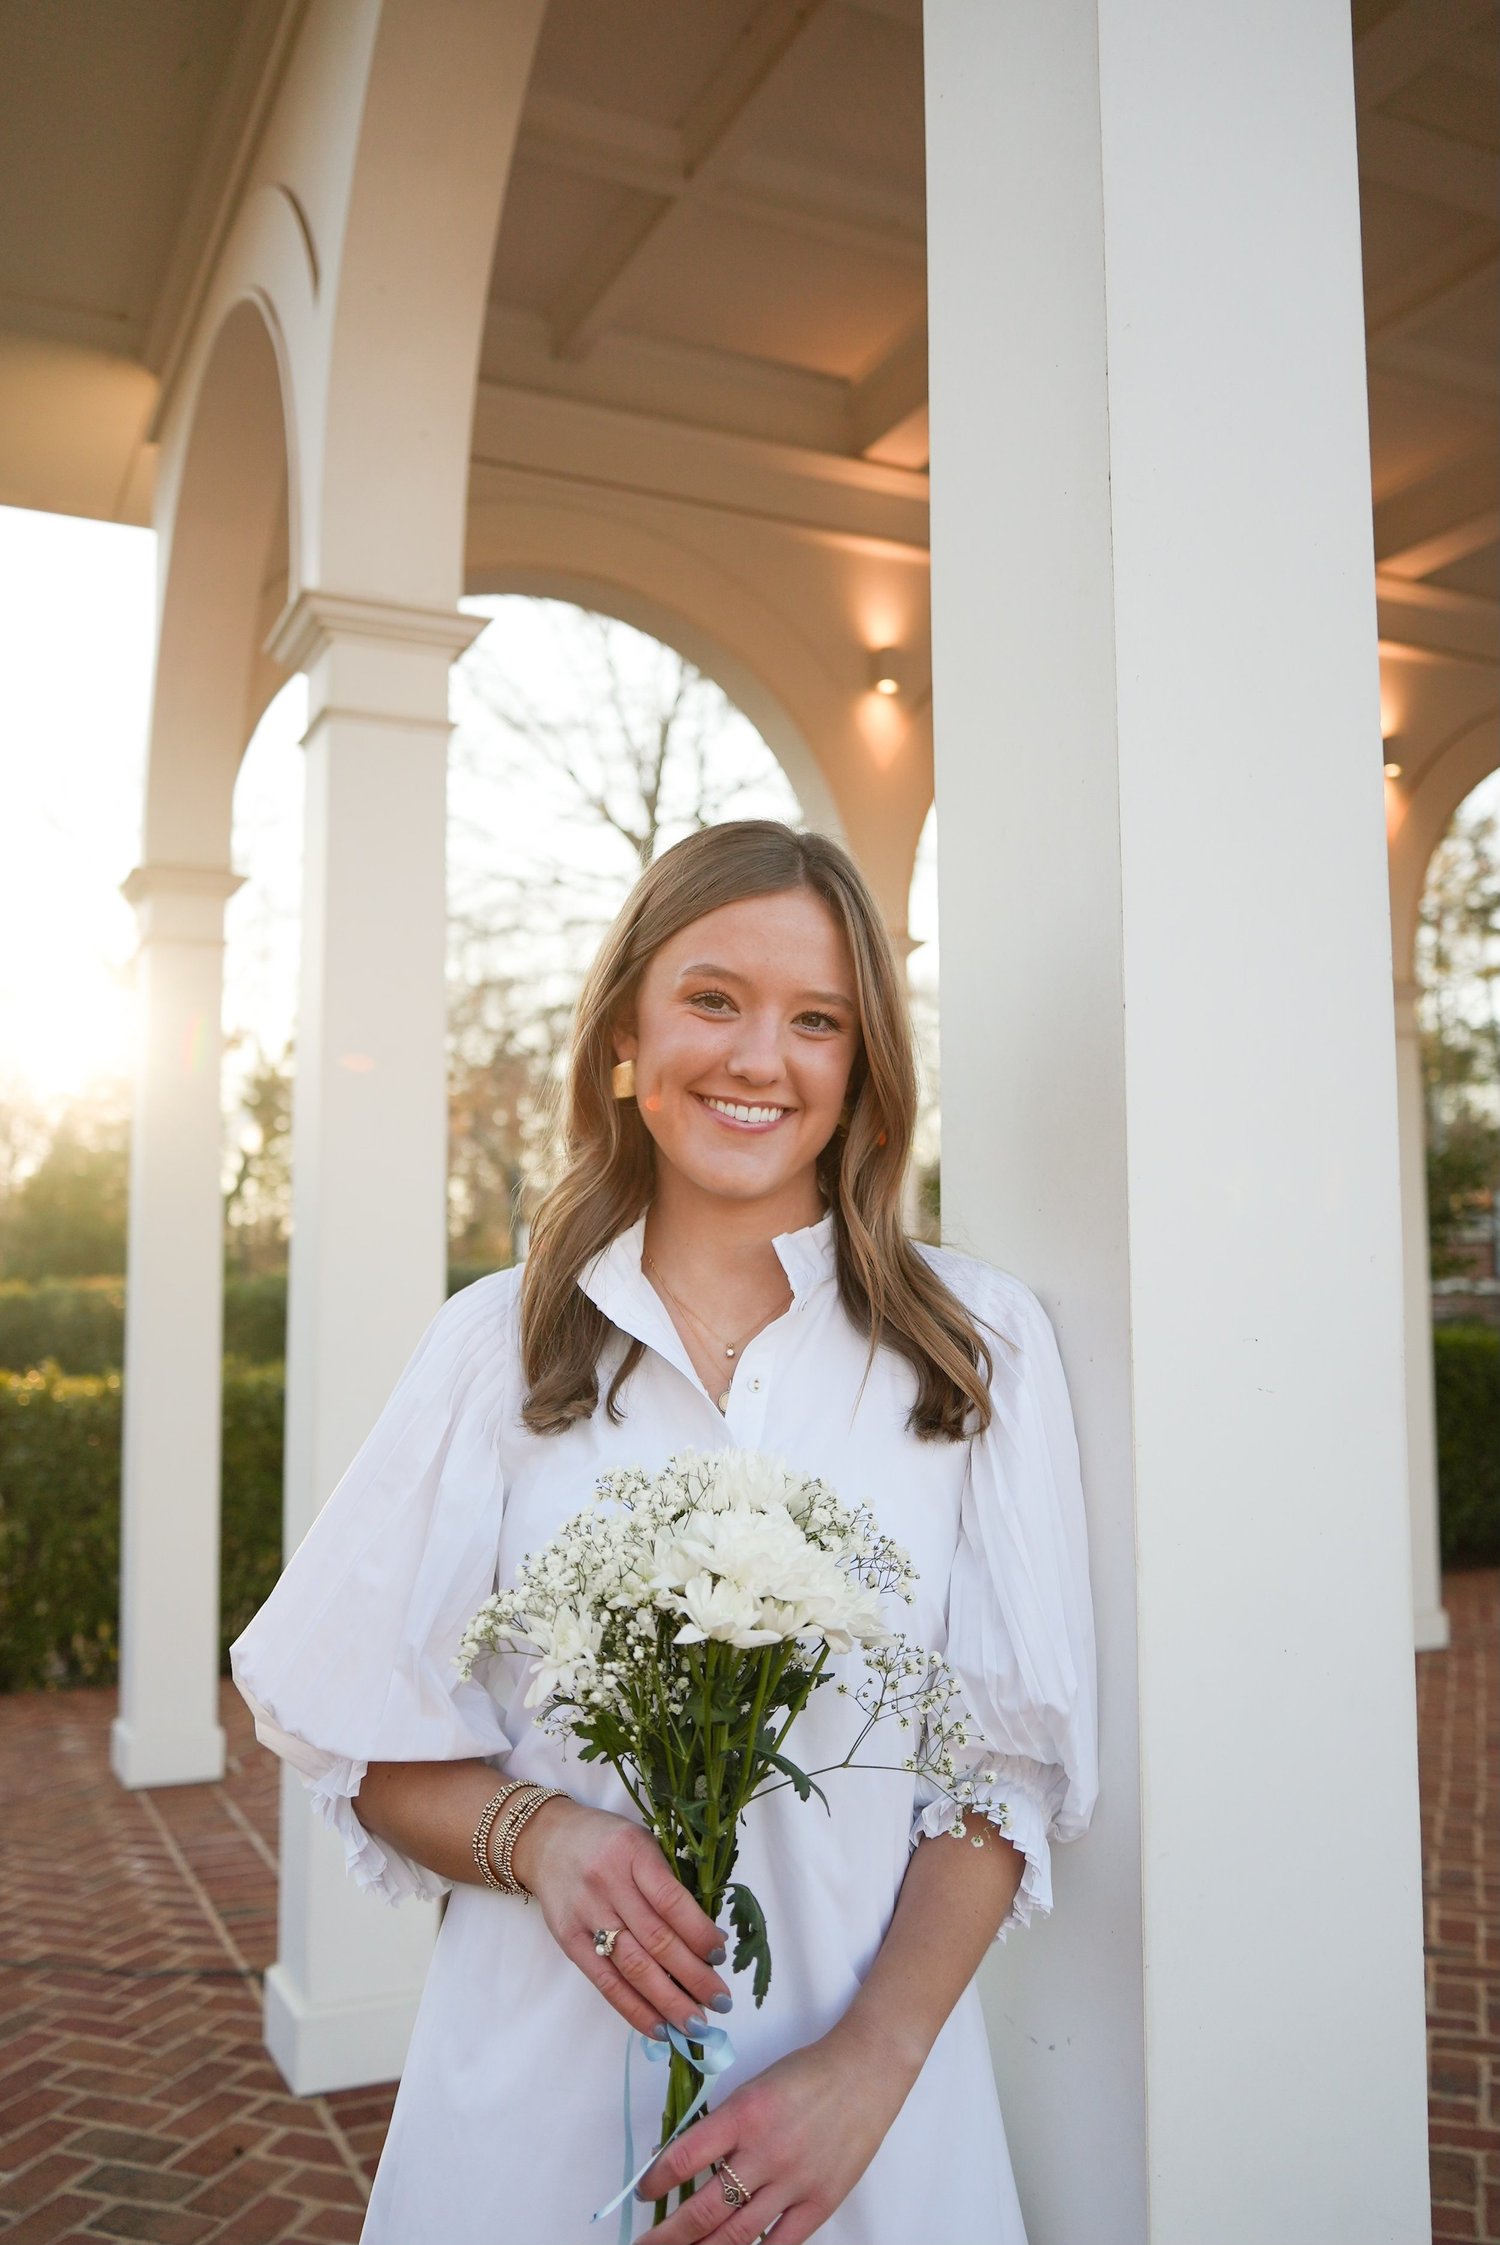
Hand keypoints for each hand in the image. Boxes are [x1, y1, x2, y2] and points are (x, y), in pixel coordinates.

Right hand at [509, 1797, 732, 2044]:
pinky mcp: (570, 1941)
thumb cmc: (608, 1842)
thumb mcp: (643, 1844)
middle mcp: (608, 1884)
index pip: (671, 1901)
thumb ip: (668, 1884)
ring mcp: (586, 1915)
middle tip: (721, 2002)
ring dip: (669, 2001)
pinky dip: (634, 2009)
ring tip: (696, 2024)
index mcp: (633, 1852)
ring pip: (632, 1967)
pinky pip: (605, 1982)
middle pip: (656, 1940)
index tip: (721, 1955)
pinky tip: (659, 2027)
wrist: (548, 1840)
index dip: (699, 1932)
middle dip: (693, 1976)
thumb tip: (707, 1940)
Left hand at [630, 2018, 918, 2243]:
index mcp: (743, 2114)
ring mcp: (795, 2181)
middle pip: (705, 2209)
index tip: (645, 2194)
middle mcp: (766, 2151)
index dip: (657, 2182)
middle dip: (668, 2234)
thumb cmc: (807, 2074)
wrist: (865, 2071)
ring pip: (737, 2235)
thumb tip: (684, 2161)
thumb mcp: (755, 2088)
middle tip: (644, 2244)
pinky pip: (780, 2243)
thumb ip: (724, 2126)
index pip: (685, 2158)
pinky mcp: (821, 2201)